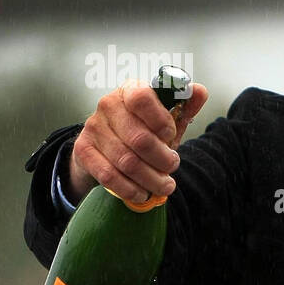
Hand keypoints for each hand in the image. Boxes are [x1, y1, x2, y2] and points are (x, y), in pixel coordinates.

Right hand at [69, 80, 208, 202]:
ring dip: (151, 179)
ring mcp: (93, 127)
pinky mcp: (83, 150)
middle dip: (163, 160)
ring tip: (164, 185)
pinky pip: (109, 175)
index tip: (170, 136)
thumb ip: (184, 106)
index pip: (143, 99)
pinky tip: (142, 193)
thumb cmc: (143, 130)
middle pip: (140, 139)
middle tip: (172, 167)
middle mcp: (108, 105)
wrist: (107, 147)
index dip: (162, 122)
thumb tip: (200, 92)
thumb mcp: (166, 119)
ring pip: (127, 161)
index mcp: (130, 90)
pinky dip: (130, 189)